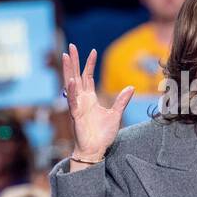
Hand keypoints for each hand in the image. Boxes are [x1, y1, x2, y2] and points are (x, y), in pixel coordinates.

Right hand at [61, 44, 132, 161]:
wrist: (95, 150)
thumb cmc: (102, 135)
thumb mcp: (116, 114)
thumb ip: (122, 101)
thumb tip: (131, 87)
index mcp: (90, 99)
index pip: (88, 77)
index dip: (89, 64)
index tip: (93, 51)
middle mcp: (81, 100)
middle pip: (76, 75)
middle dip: (73, 61)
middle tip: (70, 46)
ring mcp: (77, 106)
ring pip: (70, 84)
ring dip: (68, 70)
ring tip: (65, 56)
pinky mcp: (75, 115)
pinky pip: (72, 101)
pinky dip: (71, 91)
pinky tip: (70, 80)